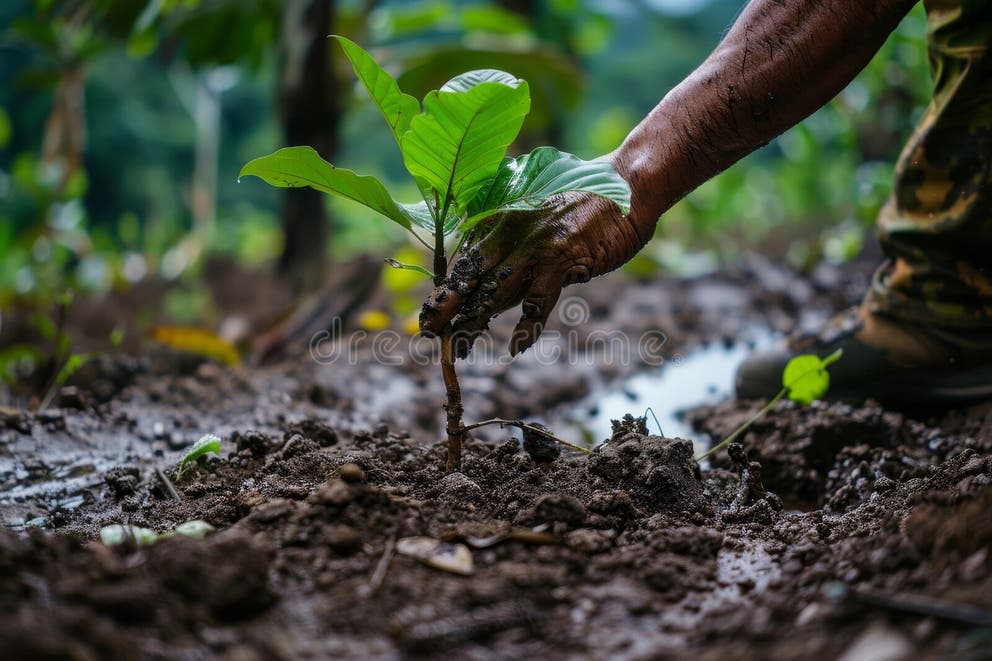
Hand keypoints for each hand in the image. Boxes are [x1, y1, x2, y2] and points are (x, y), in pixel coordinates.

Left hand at [419, 160, 654, 356]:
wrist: (625, 184)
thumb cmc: (583, 202)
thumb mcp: (538, 216)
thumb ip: (516, 246)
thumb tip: (493, 285)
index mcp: (502, 219)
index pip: (465, 259)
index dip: (446, 289)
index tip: (429, 314)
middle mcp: (512, 231)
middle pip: (471, 276)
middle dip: (448, 307)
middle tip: (430, 333)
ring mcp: (536, 246)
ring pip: (496, 290)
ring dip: (476, 322)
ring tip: (459, 347)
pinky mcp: (562, 259)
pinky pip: (539, 300)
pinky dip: (527, 326)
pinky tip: (516, 345)